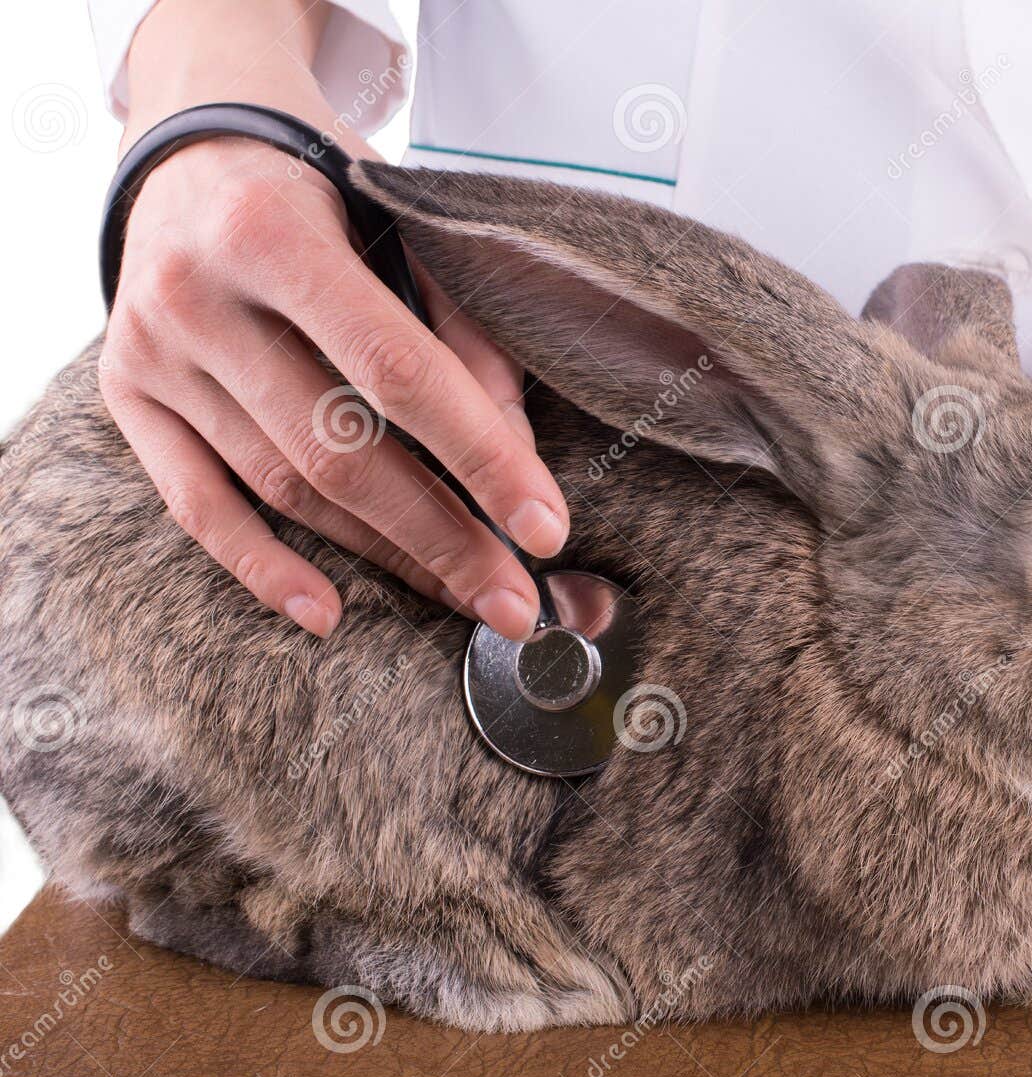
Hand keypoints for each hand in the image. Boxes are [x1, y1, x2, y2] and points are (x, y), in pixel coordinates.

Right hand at [100, 0, 565, 638]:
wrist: (189, 147)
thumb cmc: (321, 190)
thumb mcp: (401, 221)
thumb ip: (463, 328)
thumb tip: (517, 454)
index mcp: (272, 233)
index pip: (397, 371)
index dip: (479, 457)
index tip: (544, 528)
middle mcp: (195, 295)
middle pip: (338, 450)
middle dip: (442, 536)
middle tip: (515, 602)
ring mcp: (152, 353)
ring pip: (282, 487)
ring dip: (382, 556)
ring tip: (462, 598)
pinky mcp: (126, 395)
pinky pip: (196, 505)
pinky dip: (261, 566)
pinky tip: (327, 612)